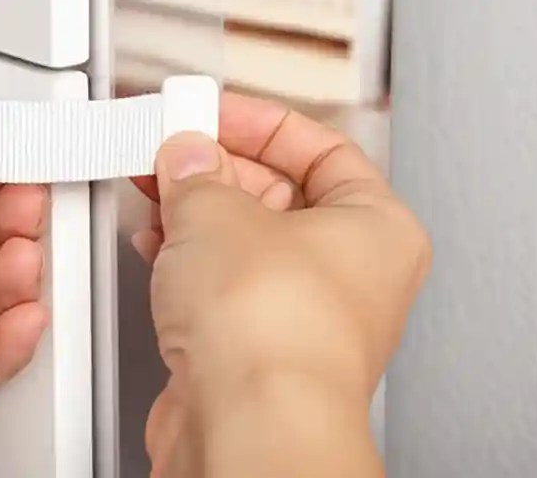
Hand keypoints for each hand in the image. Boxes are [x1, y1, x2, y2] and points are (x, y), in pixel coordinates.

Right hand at [131, 94, 430, 477]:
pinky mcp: (262, 354)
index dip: (259, 122)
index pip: (322, 148)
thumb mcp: (218, 212)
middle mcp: (355, 275)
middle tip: (173, 149)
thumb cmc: (275, 335)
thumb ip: (197, 170)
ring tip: (157, 190)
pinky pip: (227, 289)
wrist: (250, 426)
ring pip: (249, 244)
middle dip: (218, 169)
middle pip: (283, 195)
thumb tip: (188, 153)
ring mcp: (308, 318)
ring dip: (198, 215)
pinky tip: (159, 244)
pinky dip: (192, 263)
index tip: (211, 111)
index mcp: (379, 226)